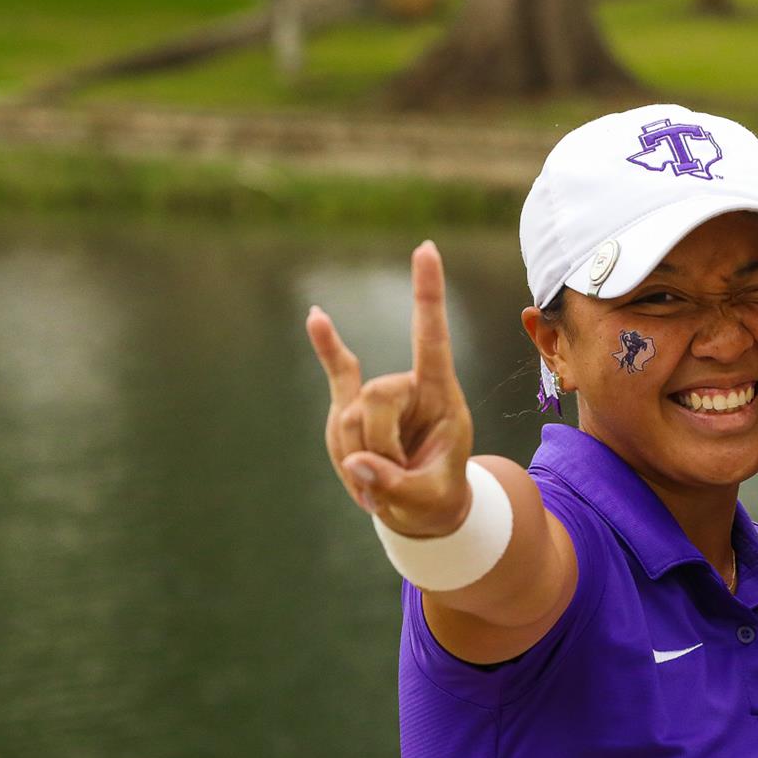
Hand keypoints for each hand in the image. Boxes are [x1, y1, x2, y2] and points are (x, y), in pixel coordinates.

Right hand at [306, 240, 475, 537]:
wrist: (419, 509)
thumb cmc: (435, 497)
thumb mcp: (427, 501)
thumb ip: (396, 485)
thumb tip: (359, 462)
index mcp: (442, 397)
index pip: (434, 339)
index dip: (427, 297)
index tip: (426, 248)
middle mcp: (410, 387)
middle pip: (375, 399)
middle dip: (379, 446)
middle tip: (393, 478)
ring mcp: (378, 396)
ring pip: (349, 418)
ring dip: (357, 458)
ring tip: (380, 477)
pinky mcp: (350, 406)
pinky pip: (337, 372)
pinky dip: (326, 346)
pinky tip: (315, 316)